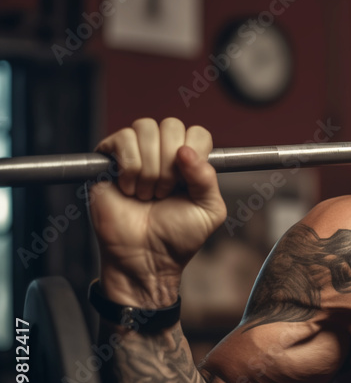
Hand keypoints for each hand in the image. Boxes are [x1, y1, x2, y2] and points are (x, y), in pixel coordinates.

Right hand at [88, 118, 226, 305]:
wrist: (145, 258)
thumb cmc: (177, 236)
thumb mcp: (209, 210)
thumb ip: (207, 178)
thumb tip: (186, 150)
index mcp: (190, 162)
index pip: (196, 132)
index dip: (195, 153)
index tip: (187, 181)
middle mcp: (163, 153)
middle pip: (171, 125)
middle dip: (170, 163)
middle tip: (166, 191)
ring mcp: (136, 154)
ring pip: (145, 128)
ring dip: (150, 167)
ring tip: (148, 194)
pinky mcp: (109, 159)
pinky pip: (122, 139)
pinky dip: (129, 167)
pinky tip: (130, 189)